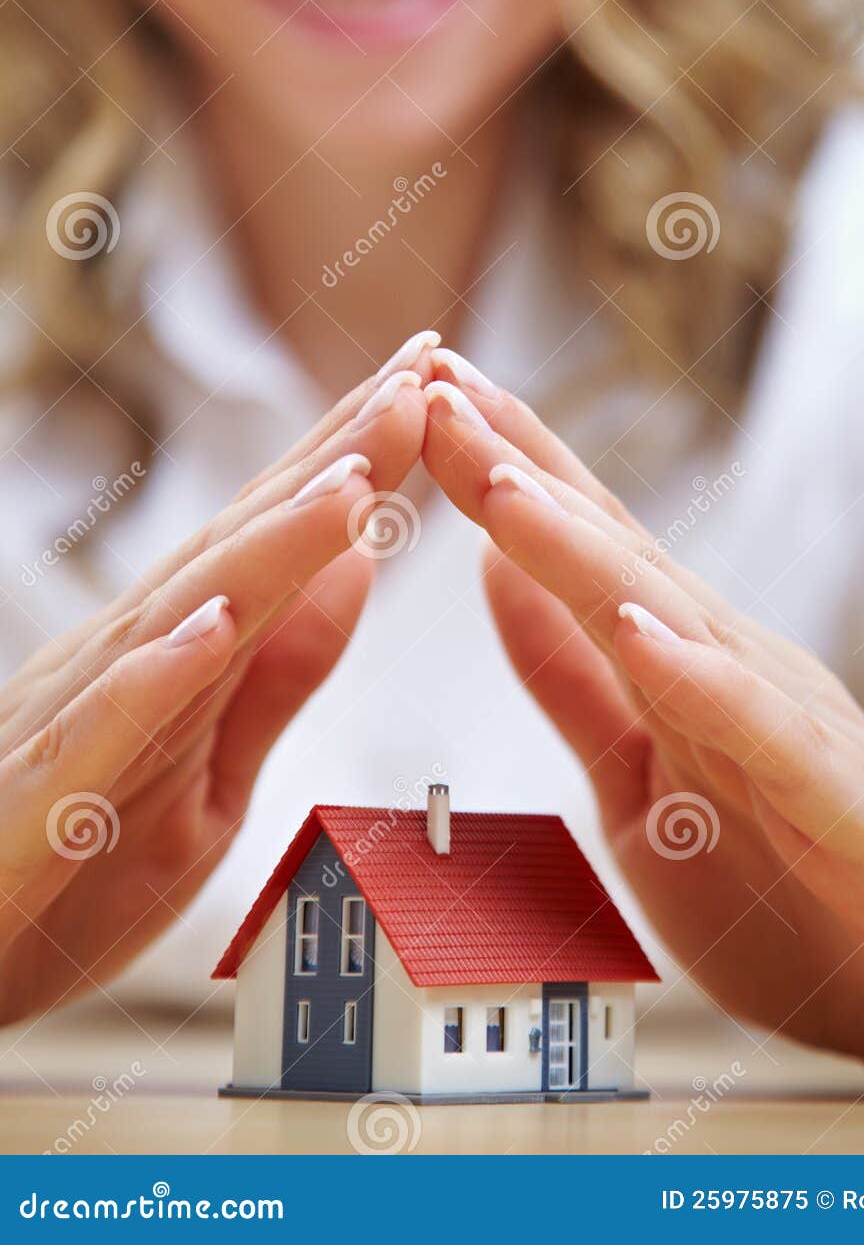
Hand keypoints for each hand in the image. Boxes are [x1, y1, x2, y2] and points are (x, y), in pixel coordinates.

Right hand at [0, 332, 435, 1026]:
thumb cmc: (77, 871)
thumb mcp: (213, 775)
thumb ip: (282, 671)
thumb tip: (357, 564)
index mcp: (179, 652)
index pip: (278, 535)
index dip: (356, 456)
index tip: (432, 381)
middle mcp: (129, 660)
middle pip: (245, 547)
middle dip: (336, 463)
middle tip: (418, 380)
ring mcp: (81, 722)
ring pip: (184, 618)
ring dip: (269, 548)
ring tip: (351, 485)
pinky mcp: (42, 800)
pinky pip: (103, 732)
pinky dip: (158, 677)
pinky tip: (213, 629)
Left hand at [421, 352, 863, 1093]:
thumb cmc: (780, 876)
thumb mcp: (637, 775)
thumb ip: (569, 679)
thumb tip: (491, 568)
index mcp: (679, 657)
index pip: (579, 542)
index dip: (501, 465)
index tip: (425, 392)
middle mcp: (731, 663)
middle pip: (611, 552)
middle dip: (517, 469)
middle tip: (437, 387)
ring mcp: (785, 721)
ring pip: (673, 620)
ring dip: (582, 551)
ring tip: (502, 487)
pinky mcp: (834, 798)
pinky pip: (758, 733)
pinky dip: (699, 680)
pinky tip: (642, 633)